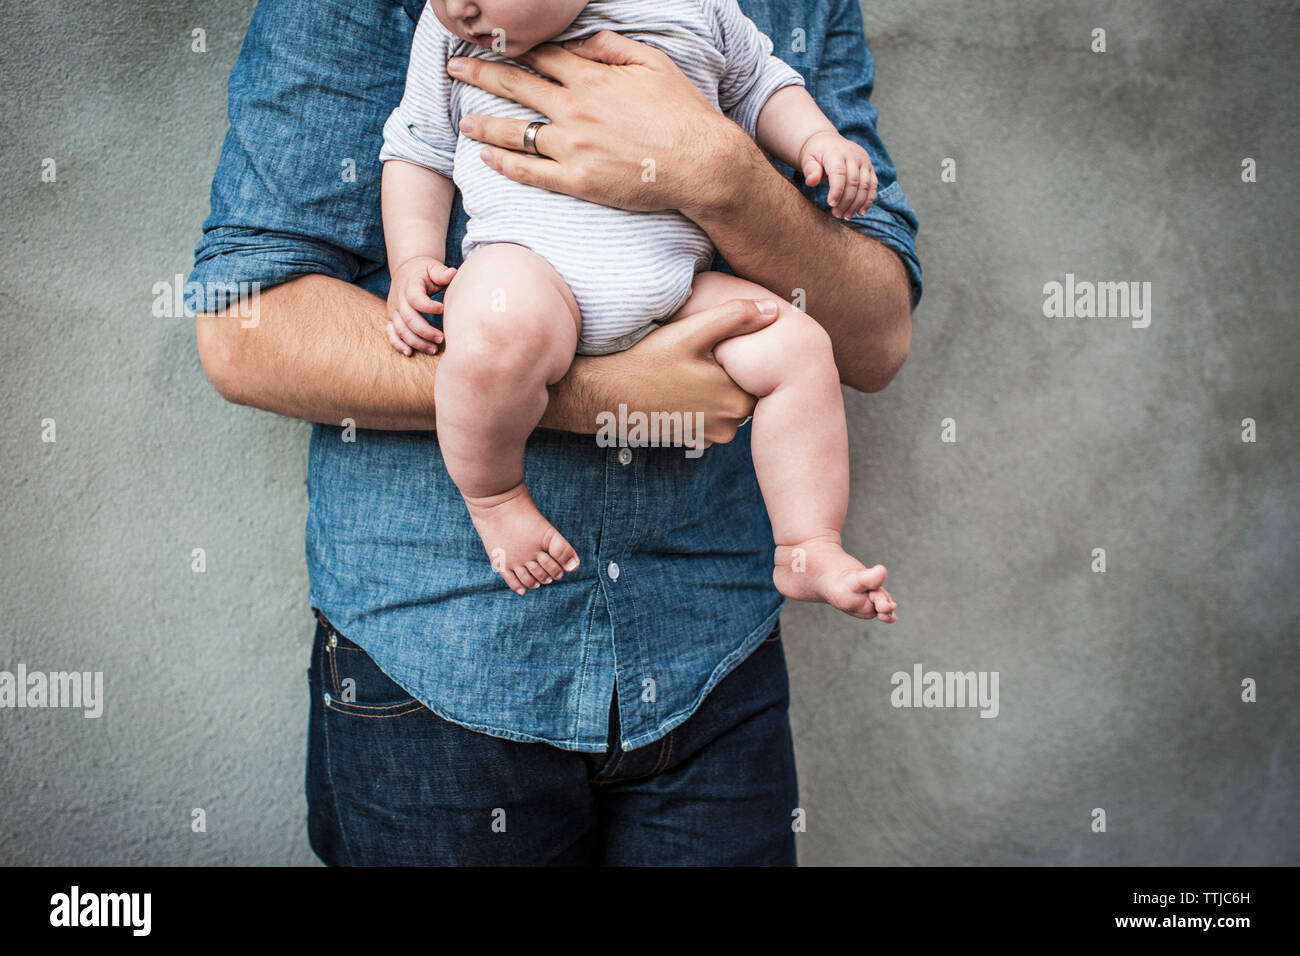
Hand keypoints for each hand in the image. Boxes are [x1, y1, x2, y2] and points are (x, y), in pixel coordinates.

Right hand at [386, 257, 455, 355]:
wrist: (405, 270)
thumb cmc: (424, 271)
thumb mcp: (432, 267)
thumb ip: (441, 272)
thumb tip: (453, 273)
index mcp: (409, 286)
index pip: (415, 298)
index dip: (429, 306)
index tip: (444, 309)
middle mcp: (399, 299)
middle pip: (408, 319)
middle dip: (425, 331)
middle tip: (442, 338)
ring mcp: (393, 310)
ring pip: (401, 330)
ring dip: (416, 342)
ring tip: (434, 349)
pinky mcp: (391, 318)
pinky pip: (391, 333)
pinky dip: (398, 344)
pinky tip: (410, 352)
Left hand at [449, 31, 756, 216]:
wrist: (702, 163)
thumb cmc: (682, 113)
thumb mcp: (652, 63)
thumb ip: (610, 47)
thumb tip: (578, 42)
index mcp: (591, 76)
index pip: (541, 56)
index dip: (514, 47)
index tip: (493, 41)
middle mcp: (574, 109)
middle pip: (516, 86)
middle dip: (480, 73)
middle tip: (455, 68)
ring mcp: (573, 147)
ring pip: (515, 131)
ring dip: (484, 122)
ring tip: (464, 120)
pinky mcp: (578, 181)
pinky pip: (530, 172)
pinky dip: (504, 163)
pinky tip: (485, 156)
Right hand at [552, 298, 780, 446]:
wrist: (604, 397)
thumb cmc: (645, 363)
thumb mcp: (689, 333)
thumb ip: (735, 318)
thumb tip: (774, 311)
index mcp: (737, 401)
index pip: (762, 373)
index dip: (747, 353)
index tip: (724, 343)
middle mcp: (730, 426)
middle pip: (747, 387)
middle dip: (732, 368)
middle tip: (705, 352)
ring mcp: (712, 436)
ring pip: (730, 400)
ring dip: (718, 384)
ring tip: (692, 367)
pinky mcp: (696, 439)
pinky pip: (713, 413)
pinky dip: (704, 400)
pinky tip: (683, 385)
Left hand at [798, 130, 877, 219]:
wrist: (827, 142)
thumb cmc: (815, 154)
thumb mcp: (807, 159)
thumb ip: (810, 169)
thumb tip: (811, 182)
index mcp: (836, 153)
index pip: (840, 173)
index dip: (837, 190)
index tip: (831, 204)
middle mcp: (853, 155)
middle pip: (854, 182)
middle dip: (846, 201)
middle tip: (837, 215)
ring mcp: (864, 161)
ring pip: (865, 185)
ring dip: (857, 203)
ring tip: (846, 216)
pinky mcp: (869, 167)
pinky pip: (873, 185)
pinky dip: (868, 200)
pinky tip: (860, 212)